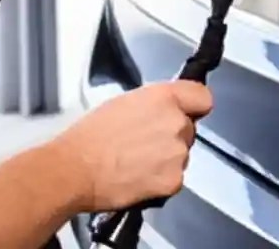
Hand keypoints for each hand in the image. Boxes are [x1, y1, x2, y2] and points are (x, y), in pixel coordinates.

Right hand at [52, 81, 213, 212]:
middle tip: (145, 143)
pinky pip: (175, 178)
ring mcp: (177, 153)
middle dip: (172, 136)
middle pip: (189, 129)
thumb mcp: (123, 104)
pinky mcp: (173, 180)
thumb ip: (153, 105)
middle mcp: (175, 123)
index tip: (189, 112)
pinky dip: (160, 181)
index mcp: (163, 98)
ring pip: (182, 155)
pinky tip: (137, 177)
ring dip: (166, 160)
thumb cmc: (89, 138)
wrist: (75, 170)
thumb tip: (163, 111)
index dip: (194, 107)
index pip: (203, 98)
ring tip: (135, 162)